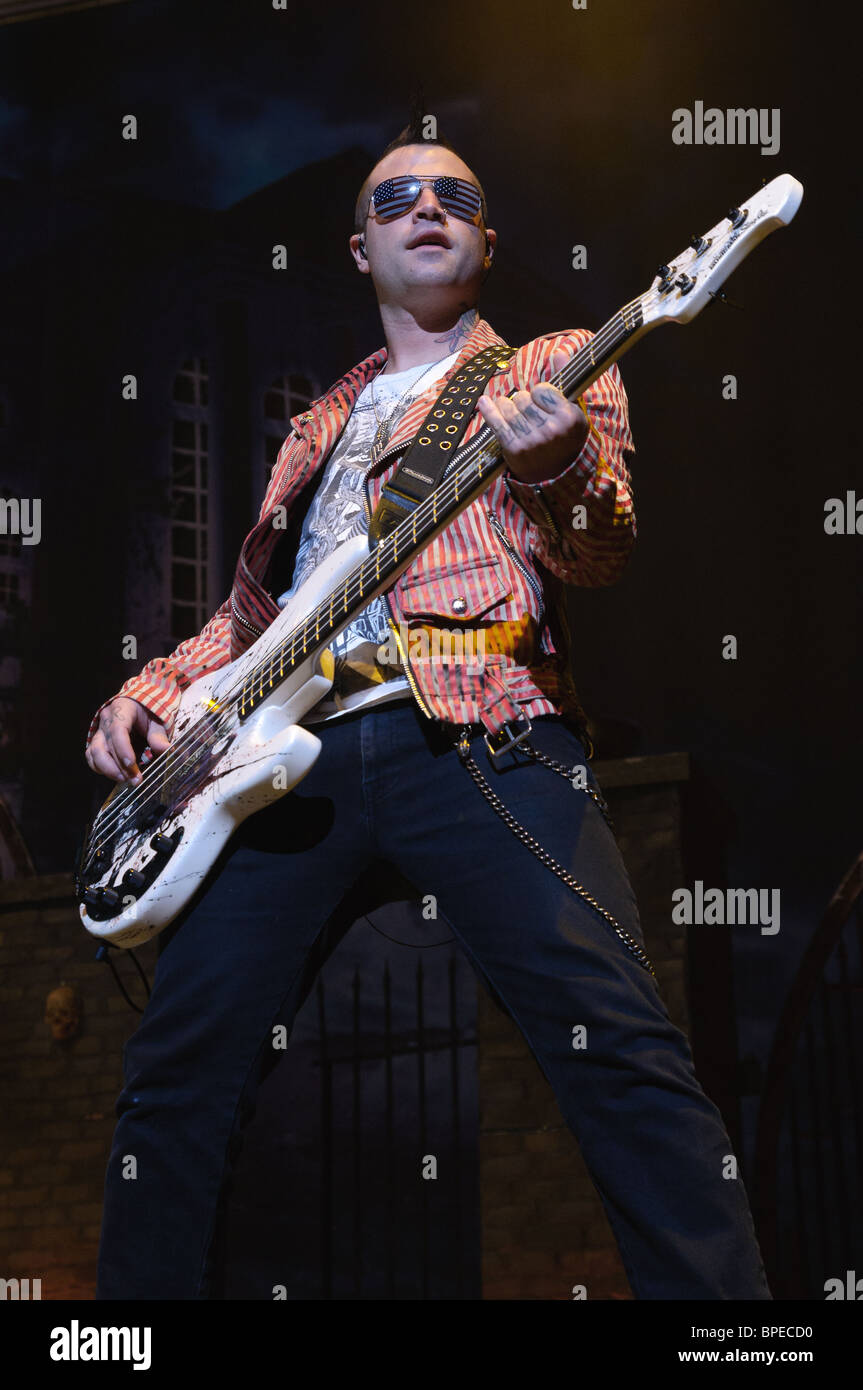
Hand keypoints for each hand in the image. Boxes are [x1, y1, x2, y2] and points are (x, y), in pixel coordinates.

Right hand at [86, 697, 170, 783]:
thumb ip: (159, 735)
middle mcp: (106, 719)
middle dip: (120, 766)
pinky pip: (92, 756)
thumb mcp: (158, 720)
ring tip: (125, 780)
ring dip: (108, 769)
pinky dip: (101, 768)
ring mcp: (100, 730)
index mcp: (122, 708)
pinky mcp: (97, 741)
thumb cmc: (149, 712)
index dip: (123, 749)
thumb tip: (166, 750)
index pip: (118, 730)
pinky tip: (116, 775)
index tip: (132, 764)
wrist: (139, 705)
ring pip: (94, 752)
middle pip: (106, 745)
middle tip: (135, 780)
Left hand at [476, 349, 588, 484]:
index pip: (541, 389)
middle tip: (529, 414)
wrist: (558, 474)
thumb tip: (559, 351)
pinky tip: (484, 402)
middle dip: (523, 402)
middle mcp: (551, 429)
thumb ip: (566, 379)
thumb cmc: (566, 437)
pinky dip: (489, 410)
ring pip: (508, 407)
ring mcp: (531, 440)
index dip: (539, 394)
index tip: (542, 402)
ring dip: (507, 406)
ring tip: (514, 413)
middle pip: (523, 397)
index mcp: (569, 417)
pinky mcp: (514, 449)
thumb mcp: (574, 409)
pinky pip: (497, 422)